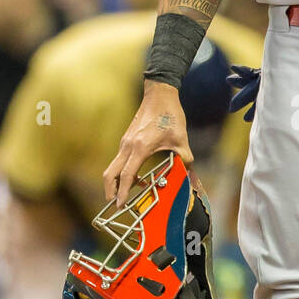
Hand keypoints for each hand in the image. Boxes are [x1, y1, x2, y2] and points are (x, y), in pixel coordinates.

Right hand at [103, 81, 192, 205]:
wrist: (159, 94)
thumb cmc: (170, 115)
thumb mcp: (180, 138)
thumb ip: (184, 158)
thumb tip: (188, 174)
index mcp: (140, 147)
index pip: (126, 174)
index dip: (122, 191)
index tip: (120, 205)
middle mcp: (128, 146)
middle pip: (110, 173)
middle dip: (110, 190)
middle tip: (114, 205)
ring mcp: (125, 142)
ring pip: (113, 167)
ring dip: (117, 182)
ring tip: (127, 194)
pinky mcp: (127, 140)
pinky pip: (120, 160)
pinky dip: (123, 172)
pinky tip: (136, 177)